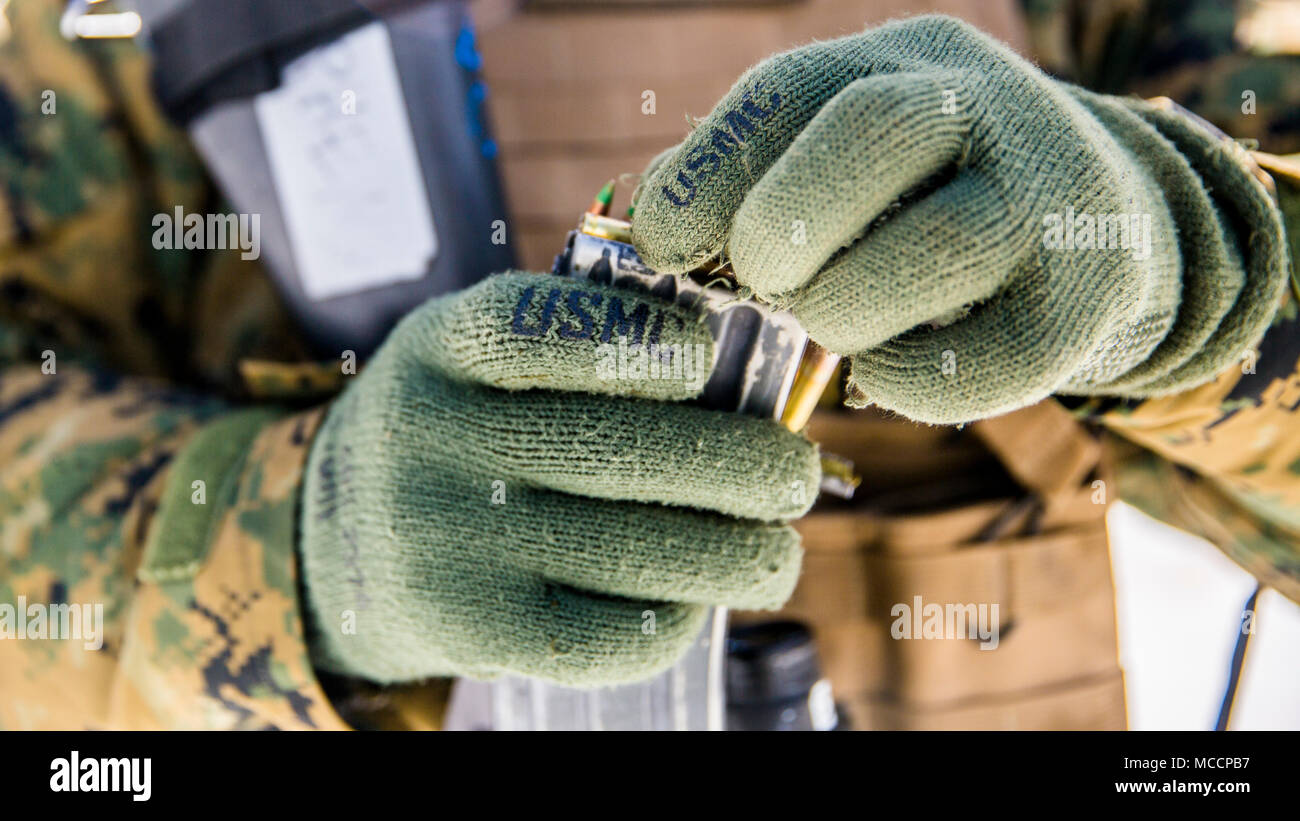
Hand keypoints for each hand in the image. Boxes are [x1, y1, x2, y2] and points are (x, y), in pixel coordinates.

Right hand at [298, 272, 819, 685]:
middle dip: (739, 467)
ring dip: (738, 554)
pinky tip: (702, 597)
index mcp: (439, 350)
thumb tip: (740, 372)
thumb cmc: (457, 430)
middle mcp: (429, 443)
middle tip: (793, 475)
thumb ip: (574, 344)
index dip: (640, 338)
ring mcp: (445, 544)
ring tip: (776, 548)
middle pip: (616, 452)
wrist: (337, 542)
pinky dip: (680, 617)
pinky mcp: (474, 630)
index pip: (538, 328)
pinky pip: (608, 633)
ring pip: (632, 550)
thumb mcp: (473, 357)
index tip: (708, 356)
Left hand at [632, 15, 1284, 423]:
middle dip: (783, 222)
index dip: (709, 168)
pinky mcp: (1088, 307)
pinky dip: (904, 382)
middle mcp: (996, 108)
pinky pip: (982, 364)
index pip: (795, 88)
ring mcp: (1057, 202)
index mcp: (915, 62)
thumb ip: (760, 173)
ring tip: (826, 322)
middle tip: (761, 280)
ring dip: (844, 309)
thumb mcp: (854, 154)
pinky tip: (879, 369)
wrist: (1104, 233)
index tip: (661, 242)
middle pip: (874, 132)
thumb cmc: (933, 200)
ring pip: (936, 248)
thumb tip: (653, 228)